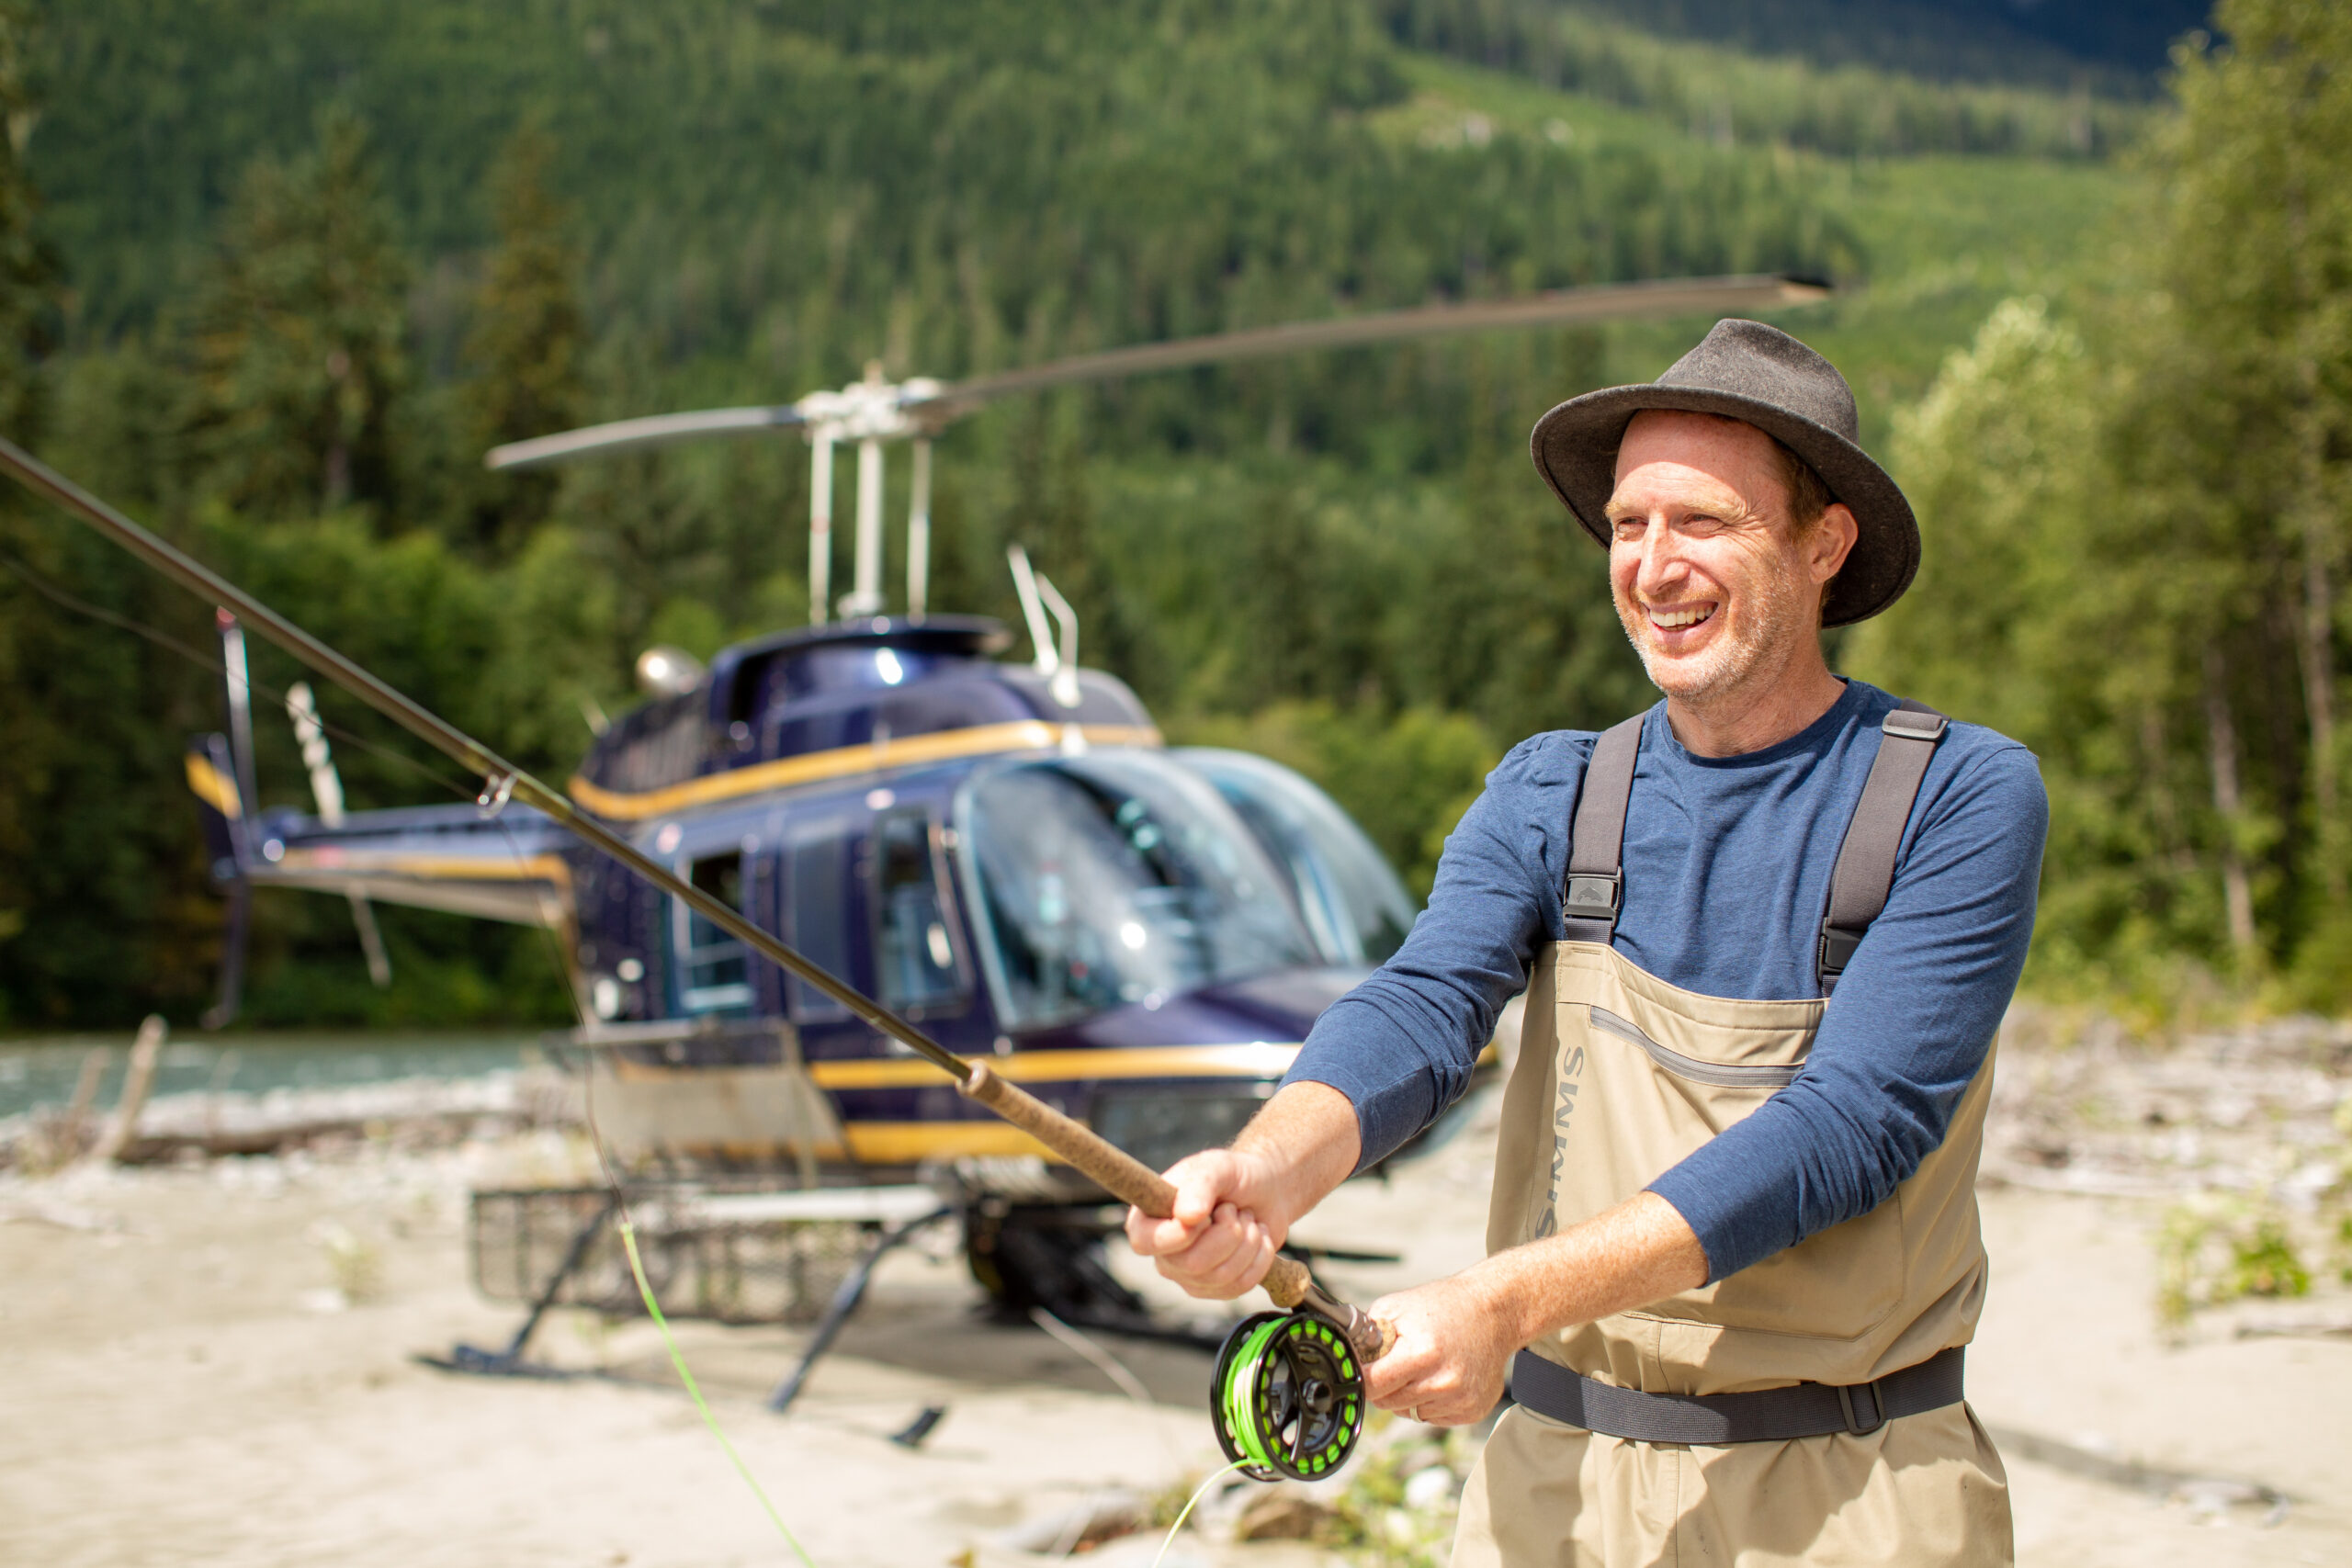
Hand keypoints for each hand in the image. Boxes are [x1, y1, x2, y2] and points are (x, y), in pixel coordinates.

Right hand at [1122, 1147, 1289, 1299]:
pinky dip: (1259, 1258)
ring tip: (1247, 1219)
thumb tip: (1186, 1217)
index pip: (1144, 1241)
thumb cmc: (1234, 1175)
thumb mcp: (1217, 1167)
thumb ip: (1200, 1185)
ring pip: (1220, 1277)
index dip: (1178, 1234)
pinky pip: (1240, 1286)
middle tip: (1234, 1209)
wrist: (1266, 1192)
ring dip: (1247, 1242)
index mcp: (1149, 1217)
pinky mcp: (1215, 1288)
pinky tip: (1257, 1237)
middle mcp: (1163, 1251)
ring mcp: (1188, 1275)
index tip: (1206, 1215)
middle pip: (1192, 1264)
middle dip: (1228, 1233)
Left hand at [1362, 1269, 1519, 1425]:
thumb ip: (1368, 1336)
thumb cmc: (1444, 1306)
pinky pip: (1432, 1418)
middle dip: (1384, 1384)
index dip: (1362, 1377)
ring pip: (1408, 1413)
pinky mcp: (1473, 1411)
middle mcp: (1444, 1382)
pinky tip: (1441, 1377)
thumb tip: (1346, 1359)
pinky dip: (1429, 1401)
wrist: (1494, 1312)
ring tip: (1423, 1366)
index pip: (1373, 1385)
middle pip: (1388, 1403)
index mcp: (1423, 1353)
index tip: (1360, 1370)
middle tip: (1398, 1361)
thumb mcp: (1397, 1307)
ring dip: (1407, 1395)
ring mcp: (1461, 1399)